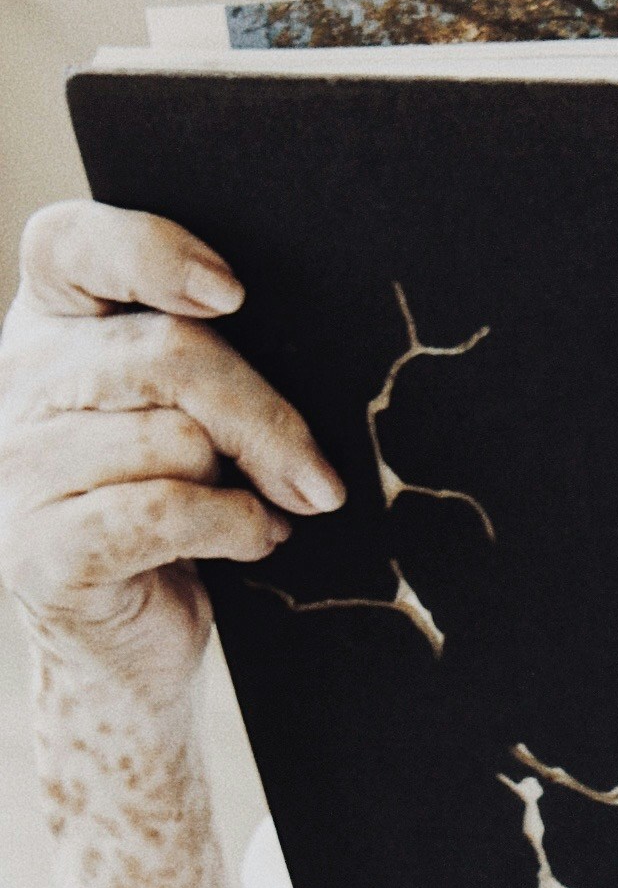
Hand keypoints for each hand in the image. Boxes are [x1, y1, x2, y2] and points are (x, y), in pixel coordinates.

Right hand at [0, 200, 342, 708]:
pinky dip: (233, 528)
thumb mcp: (187, 415)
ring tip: (255, 509)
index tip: (233, 294)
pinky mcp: (39, 549)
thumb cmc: (175, 511)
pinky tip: (249, 540)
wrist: (130, 643)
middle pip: (167, 353)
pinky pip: (166, 510)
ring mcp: (16, 469)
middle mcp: (14, 386)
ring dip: (248, 483)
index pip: (66, 244)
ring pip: (176, 437)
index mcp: (44, 327)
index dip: (150, 251)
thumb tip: (299, 346)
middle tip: (316, 473)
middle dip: (265, 414)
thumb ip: (201, 361)